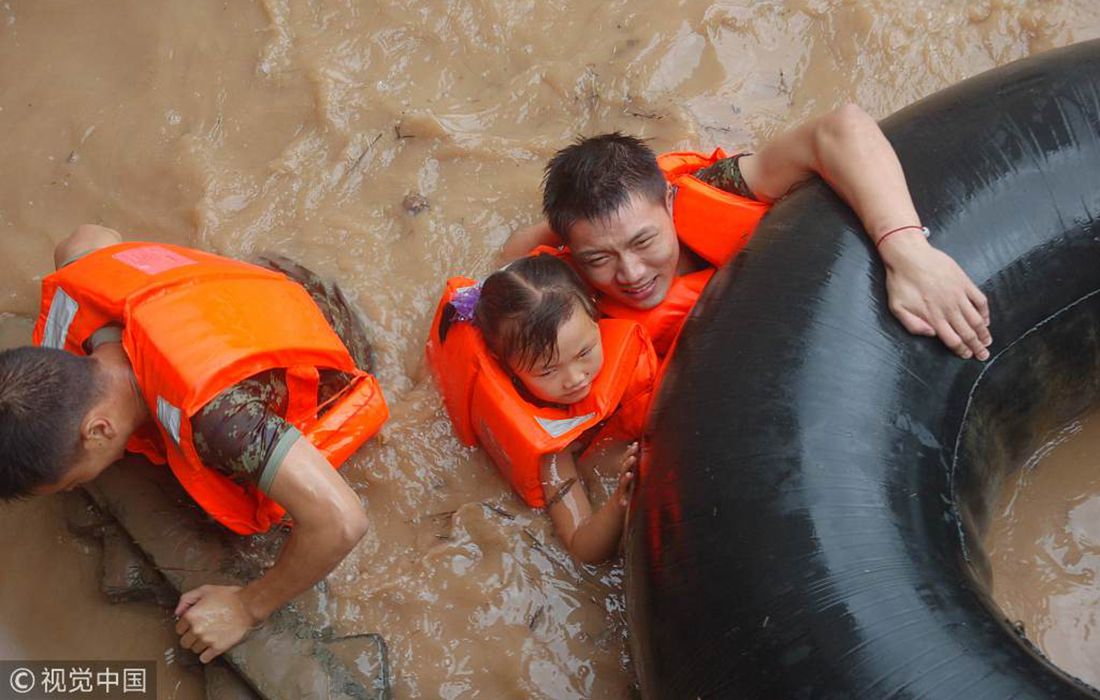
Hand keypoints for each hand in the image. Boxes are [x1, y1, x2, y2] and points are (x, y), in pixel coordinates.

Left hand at [174, 585, 256, 662]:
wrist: (248, 605)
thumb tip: (178, 612)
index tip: (192, 624)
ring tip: (208, 637)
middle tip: (200, 631)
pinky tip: (211, 648)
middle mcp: (196, 630)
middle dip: (191, 637)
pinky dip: (206, 655)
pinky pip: (204, 658)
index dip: (186, 626)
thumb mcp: (206, 590)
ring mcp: (207, 640)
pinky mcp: (218, 648)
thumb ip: (187, 599)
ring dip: (199, 645)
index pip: (179, 629)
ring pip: (194, 650)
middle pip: (184, 642)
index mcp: (191, 615)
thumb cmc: (229, 597)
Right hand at [613, 442, 638, 507]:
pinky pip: (622, 500)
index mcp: (626, 474)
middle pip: (624, 469)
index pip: (627, 461)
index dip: (630, 452)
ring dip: (626, 478)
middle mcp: (623, 481)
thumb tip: (640, 454)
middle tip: (633, 455)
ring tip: (630, 474)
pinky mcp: (621, 502)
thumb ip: (634, 468)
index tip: (635, 444)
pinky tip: (624, 502)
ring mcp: (622, 491)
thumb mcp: (631, 478)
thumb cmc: (626, 492)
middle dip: (628, 461)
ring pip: (623, 483)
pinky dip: (623, 501)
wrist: (615, 509)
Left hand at [879, 233, 990, 359]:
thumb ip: (912, 325)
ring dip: (984, 332)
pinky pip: (980, 300)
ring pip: (976, 319)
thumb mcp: (896, 307)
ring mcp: (959, 295)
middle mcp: (949, 308)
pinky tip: (986, 319)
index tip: (968, 356)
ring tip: (988, 341)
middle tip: (984, 355)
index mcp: (933, 317)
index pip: (953, 340)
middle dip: (977, 346)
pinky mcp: (964, 282)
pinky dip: (986, 312)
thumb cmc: (900, 282)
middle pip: (968, 333)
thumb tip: (931, 335)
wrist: (908, 255)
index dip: (962, 350)